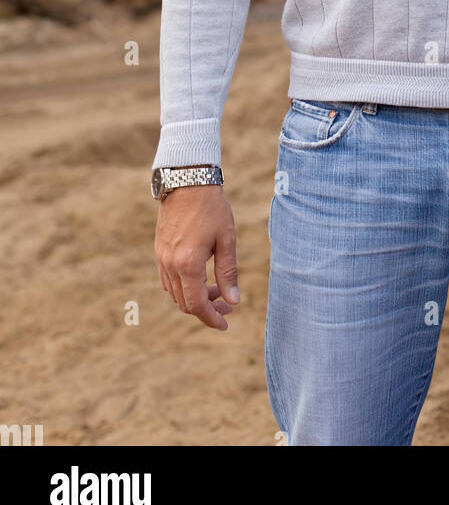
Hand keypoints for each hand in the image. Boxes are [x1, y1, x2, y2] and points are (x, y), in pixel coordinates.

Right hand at [155, 185, 239, 329]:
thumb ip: (228, 272)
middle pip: (184, 303)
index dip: (211, 318)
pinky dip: (183, 286)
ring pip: (175, 293)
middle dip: (206, 309)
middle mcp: (170, 265)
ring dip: (194, 298)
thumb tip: (234, 301)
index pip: (197, 305)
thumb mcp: (226, 239)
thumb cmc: (211, 208)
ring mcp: (161, 258)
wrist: (187, 181)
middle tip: (228, 305)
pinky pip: (168, 280)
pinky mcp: (159, 251)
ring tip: (217, 289)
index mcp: (188, 265)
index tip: (225, 323)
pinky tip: (200, 278)